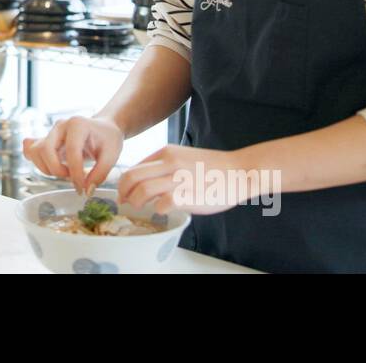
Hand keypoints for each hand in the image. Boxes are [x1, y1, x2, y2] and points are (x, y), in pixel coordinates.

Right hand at [22, 116, 122, 194]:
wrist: (104, 128)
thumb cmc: (108, 139)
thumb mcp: (112, 155)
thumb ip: (100, 173)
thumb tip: (86, 190)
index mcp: (77, 124)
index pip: (72, 151)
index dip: (75, 173)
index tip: (82, 188)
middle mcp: (60, 126)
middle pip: (45, 149)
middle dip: (57, 170)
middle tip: (72, 178)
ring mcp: (50, 132)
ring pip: (35, 152)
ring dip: (47, 168)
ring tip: (66, 172)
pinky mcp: (45, 140)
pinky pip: (31, 151)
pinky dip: (38, 163)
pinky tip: (52, 167)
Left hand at [117, 145, 250, 215]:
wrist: (241, 171)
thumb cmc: (214, 168)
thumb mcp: (185, 158)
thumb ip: (165, 167)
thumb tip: (147, 183)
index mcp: (166, 153)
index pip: (134, 167)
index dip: (124, 183)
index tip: (125, 193)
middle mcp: (169, 163)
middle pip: (131, 177)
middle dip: (123, 192)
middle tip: (125, 203)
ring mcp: (178, 179)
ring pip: (141, 190)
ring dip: (136, 202)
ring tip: (140, 208)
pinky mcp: (188, 194)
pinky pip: (161, 204)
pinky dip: (157, 210)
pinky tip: (162, 211)